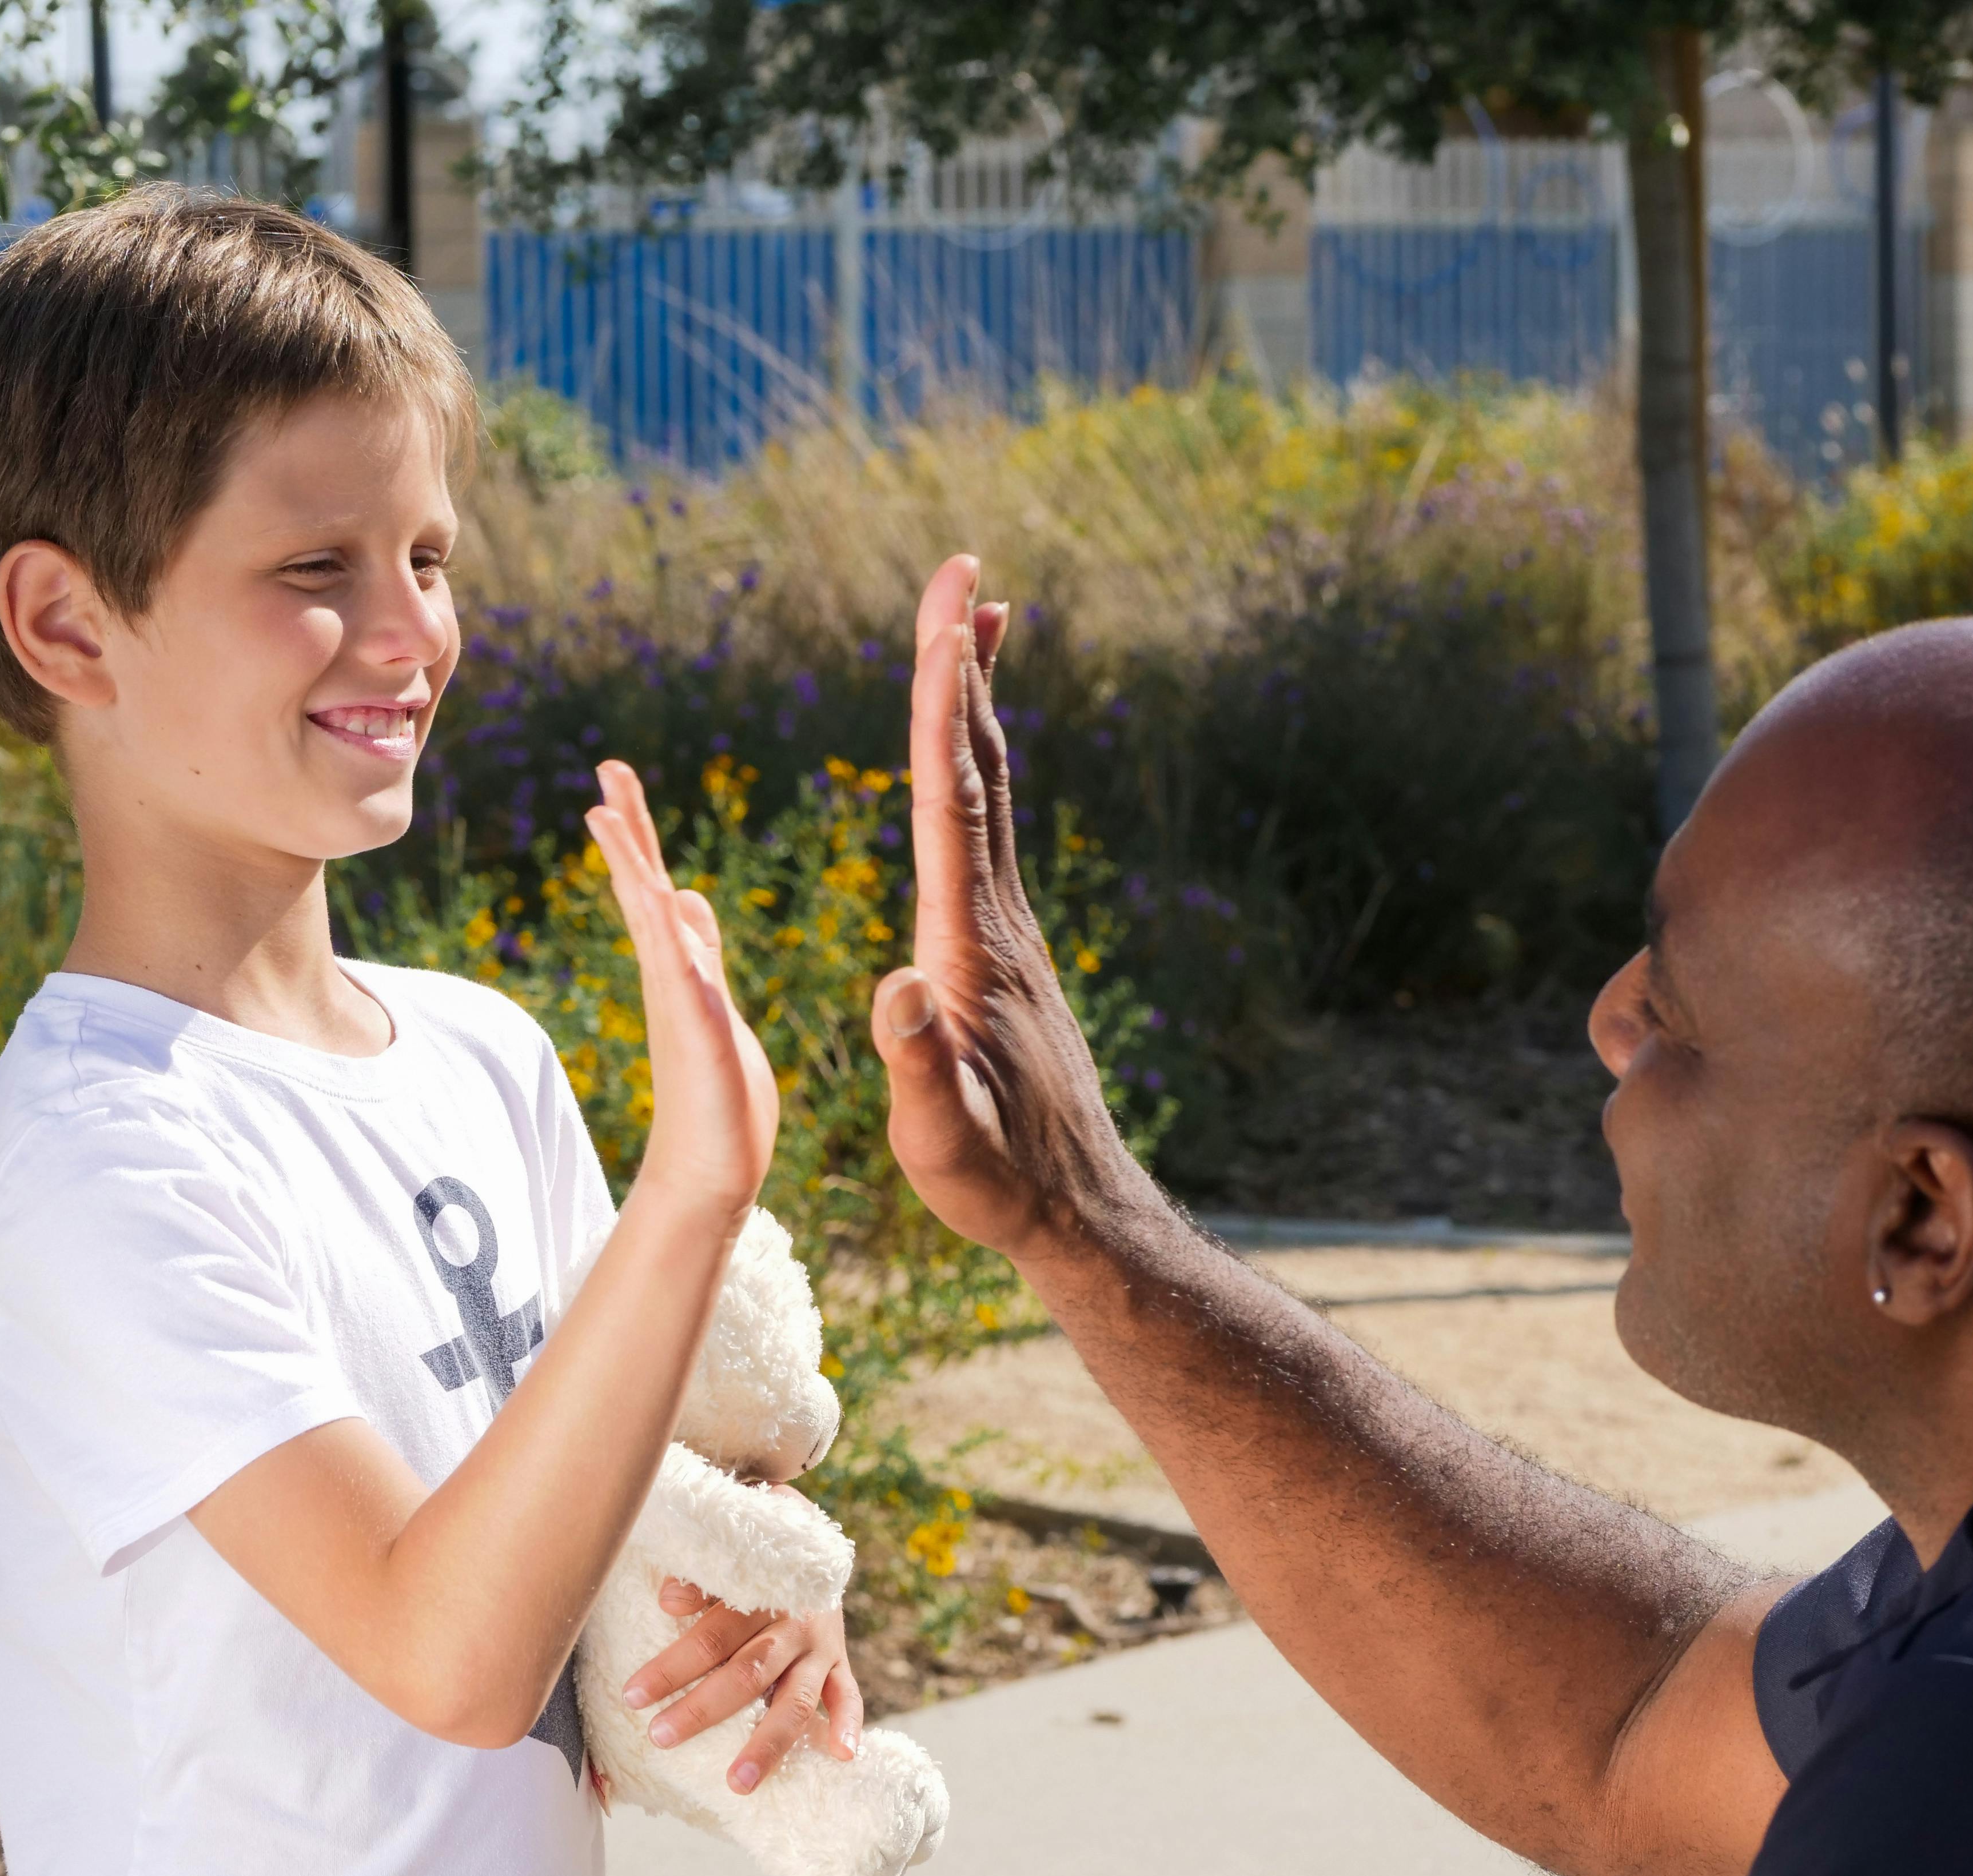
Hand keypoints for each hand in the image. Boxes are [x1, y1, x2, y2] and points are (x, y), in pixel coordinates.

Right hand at [589, 761, 778, 1220]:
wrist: (715, 1171)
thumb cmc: (719, 1095)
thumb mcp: (714, 1003)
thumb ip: (697, 953)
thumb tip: (685, 894)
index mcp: (679, 968)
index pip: (653, 888)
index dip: (635, 837)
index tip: (615, 785)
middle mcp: (671, 977)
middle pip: (642, 888)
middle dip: (628, 829)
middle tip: (609, 768)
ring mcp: (680, 1001)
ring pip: (649, 919)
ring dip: (631, 865)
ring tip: (605, 813)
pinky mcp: (698, 1030)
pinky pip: (678, 969)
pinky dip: (666, 930)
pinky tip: (659, 892)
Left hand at [621, 1566, 861, 1794]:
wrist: (809, 1557)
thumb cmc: (750, 1573)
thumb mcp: (725, 1568)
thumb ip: (698, 1583)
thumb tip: (667, 1601)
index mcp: (760, 1597)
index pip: (711, 1638)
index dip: (672, 1667)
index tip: (633, 1696)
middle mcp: (794, 1625)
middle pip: (748, 1673)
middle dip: (703, 1709)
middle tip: (661, 1736)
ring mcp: (821, 1648)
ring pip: (797, 1700)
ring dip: (768, 1743)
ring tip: (738, 1783)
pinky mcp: (841, 1664)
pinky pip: (849, 1697)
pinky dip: (848, 1724)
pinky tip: (840, 1756)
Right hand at [869, 556, 1142, 1262]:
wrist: (1075, 1212)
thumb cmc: (997, 1183)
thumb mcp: (935, 1141)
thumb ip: (914, 1067)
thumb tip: (897, 986)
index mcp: (968, 946)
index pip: (950, 802)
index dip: (940, 707)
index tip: (945, 616)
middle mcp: (996, 919)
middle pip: (977, 766)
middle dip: (963, 665)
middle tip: (962, 567)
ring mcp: (1007, 930)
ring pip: (991, 789)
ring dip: (978, 701)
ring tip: (977, 620)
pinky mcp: (1005, 950)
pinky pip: (988, 829)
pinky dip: (977, 765)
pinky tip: (972, 754)